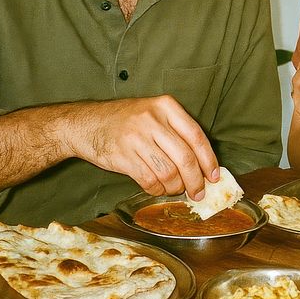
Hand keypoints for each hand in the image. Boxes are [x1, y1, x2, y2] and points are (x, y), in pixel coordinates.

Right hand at [62, 96, 218, 199]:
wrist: (85, 123)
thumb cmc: (126, 121)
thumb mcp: (154, 113)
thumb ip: (177, 132)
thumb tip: (203, 164)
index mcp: (166, 106)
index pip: (196, 136)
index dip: (209, 160)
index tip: (214, 176)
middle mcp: (152, 119)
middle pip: (185, 157)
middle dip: (195, 180)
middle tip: (198, 192)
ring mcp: (136, 137)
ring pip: (168, 172)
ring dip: (175, 187)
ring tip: (175, 189)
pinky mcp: (122, 155)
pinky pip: (149, 180)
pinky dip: (157, 189)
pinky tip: (158, 188)